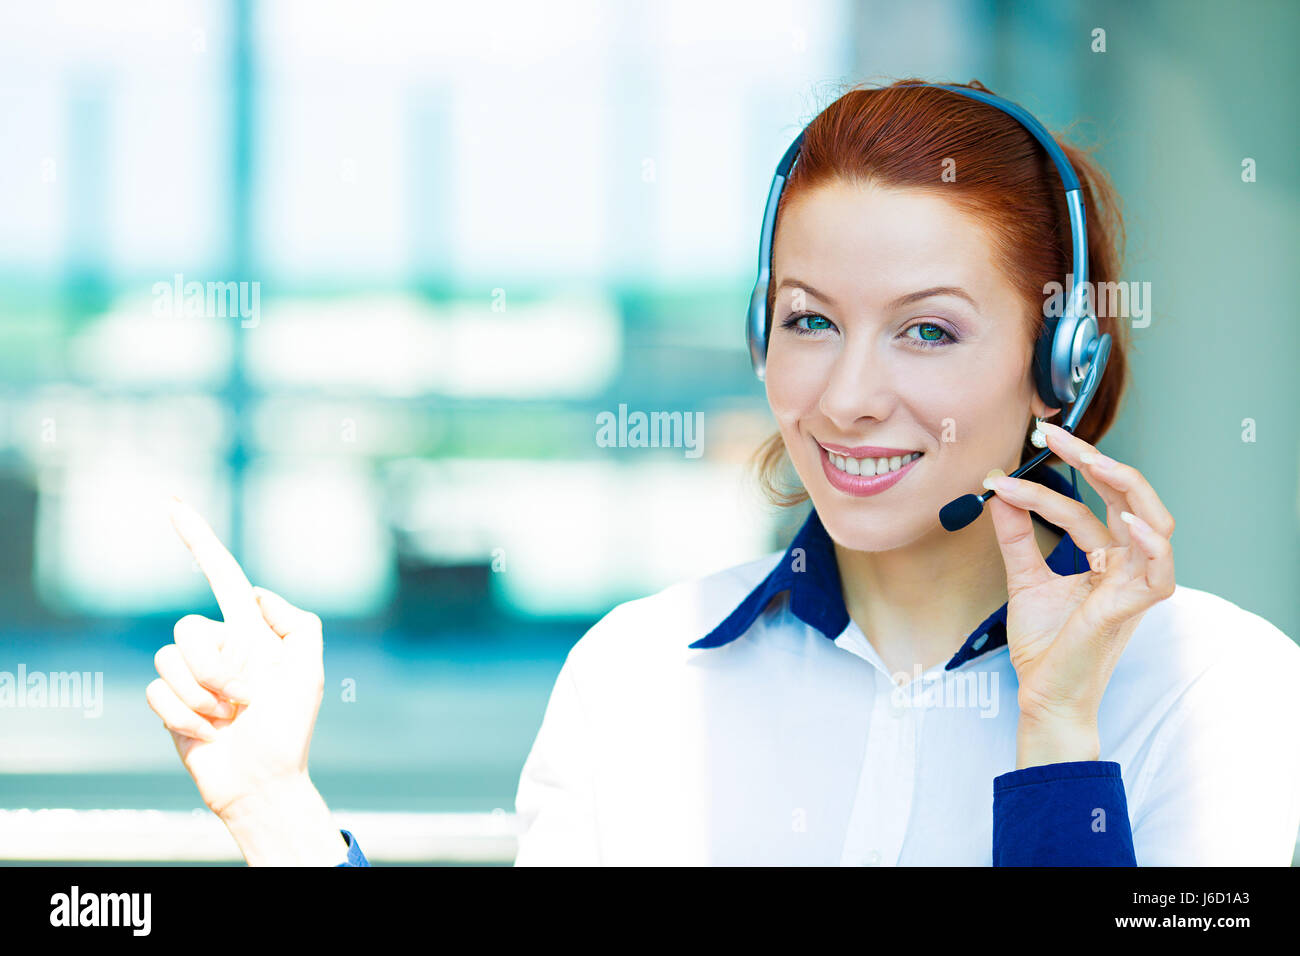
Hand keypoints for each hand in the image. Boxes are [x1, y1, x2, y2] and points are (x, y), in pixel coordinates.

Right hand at [146, 495, 325, 819]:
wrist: (264, 781)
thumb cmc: (290, 727)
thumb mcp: (310, 669)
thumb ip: (295, 622)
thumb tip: (255, 593)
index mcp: (249, 630)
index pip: (221, 573)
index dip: (197, 538)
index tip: (171, 503)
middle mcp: (217, 645)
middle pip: (188, 627)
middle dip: (216, 666)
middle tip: (246, 698)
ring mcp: (190, 674)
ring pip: (171, 660)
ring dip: (204, 695)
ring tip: (231, 717)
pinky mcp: (169, 702)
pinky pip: (158, 691)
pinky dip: (186, 715)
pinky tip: (210, 732)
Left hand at [984, 422, 1175, 736]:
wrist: (1040, 693)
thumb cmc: (1044, 644)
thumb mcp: (1023, 578)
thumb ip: (1016, 536)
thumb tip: (998, 493)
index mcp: (1106, 556)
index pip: (1091, 501)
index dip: (1058, 475)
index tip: (1016, 461)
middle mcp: (1125, 565)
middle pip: (1128, 499)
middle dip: (1095, 461)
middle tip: (1055, 436)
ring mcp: (1133, 586)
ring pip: (1156, 524)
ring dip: (1125, 487)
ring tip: (1092, 459)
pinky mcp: (1131, 610)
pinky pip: (1159, 573)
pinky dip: (1153, 545)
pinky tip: (1132, 523)